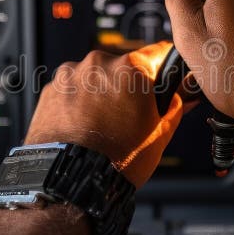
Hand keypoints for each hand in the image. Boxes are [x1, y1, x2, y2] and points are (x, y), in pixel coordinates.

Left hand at [24, 41, 184, 187]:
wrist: (71, 181)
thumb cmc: (114, 161)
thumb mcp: (160, 135)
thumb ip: (176, 107)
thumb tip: (183, 97)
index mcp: (130, 68)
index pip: (158, 53)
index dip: (166, 66)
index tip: (165, 75)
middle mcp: (98, 64)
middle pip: (123, 67)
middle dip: (128, 86)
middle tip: (130, 116)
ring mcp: (70, 75)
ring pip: (95, 78)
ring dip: (101, 94)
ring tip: (103, 126)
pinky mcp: (50, 90)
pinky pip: (72, 90)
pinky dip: (78, 103)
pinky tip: (84, 126)